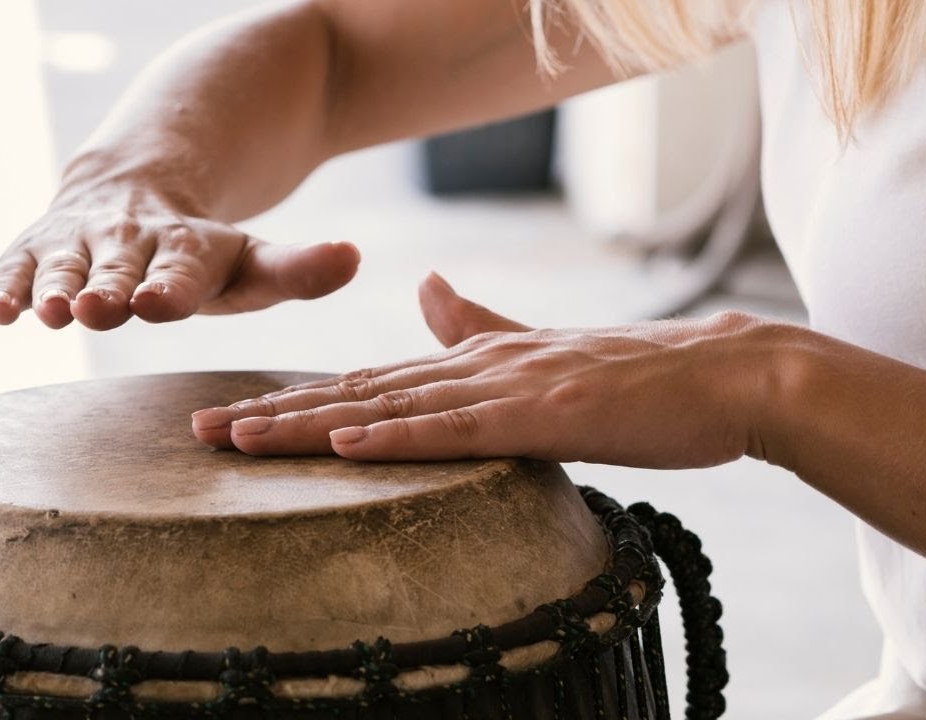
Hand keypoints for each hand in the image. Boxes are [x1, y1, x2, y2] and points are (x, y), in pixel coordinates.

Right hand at [0, 185, 359, 329]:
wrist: (133, 194)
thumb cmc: (200, 253)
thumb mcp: (251, 263)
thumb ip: (297, 270)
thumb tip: (353, 257)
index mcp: (186, 248)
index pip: (180, 270)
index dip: (170, 286)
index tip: (159, 302)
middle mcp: (128, 239)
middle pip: (117, 266)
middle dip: (106, 288)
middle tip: (95, 309)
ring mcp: (77, 242)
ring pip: (63, 265)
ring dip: (54, 288)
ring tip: (48, 312)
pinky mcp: (36, 249)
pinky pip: (16, 267)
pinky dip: (5, 287)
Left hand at [193, 273, 775, 466]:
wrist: (724, 373)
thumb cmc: (639, 377)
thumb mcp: (540, 350)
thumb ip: (476, 323)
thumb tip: (425, 286)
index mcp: (472, 361)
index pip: (366, 383)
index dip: (295, 400)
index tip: (235, 416)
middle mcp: (473, 368)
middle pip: (354, 394)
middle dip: (273, 415)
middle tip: (201, 433)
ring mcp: (504, 388)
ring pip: (386, 409)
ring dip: (308, 427)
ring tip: (241, 439)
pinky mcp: (540, 415)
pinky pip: (454, 430)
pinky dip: (395, 436)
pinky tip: (343, 444)